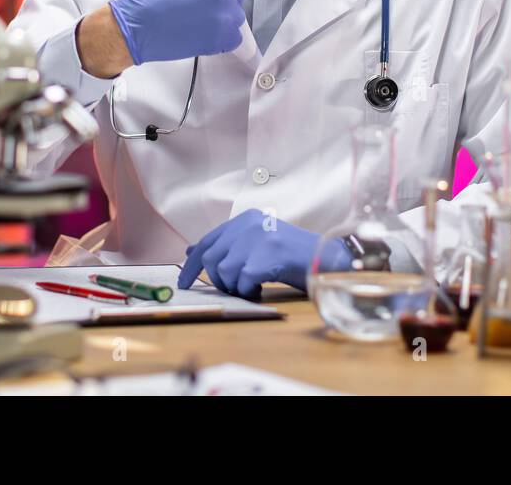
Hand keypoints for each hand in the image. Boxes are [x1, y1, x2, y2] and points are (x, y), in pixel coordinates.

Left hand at [178, 209, 350, 299]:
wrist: (326, 259)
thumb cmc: (292, 255)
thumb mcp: (257, 243)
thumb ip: (227, 245)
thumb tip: (191, 251)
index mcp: (246, 219)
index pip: (209, 241)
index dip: (193, 264)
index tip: (183, 281)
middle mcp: (249, 225)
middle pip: (212, 259)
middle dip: (218, 279)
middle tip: (234, 286)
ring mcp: (258, 240)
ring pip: (224, 272)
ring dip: (235, 286)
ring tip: (252, 286)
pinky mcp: (266, 257)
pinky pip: (242, 281)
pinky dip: (248, 291)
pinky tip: (259, 289)